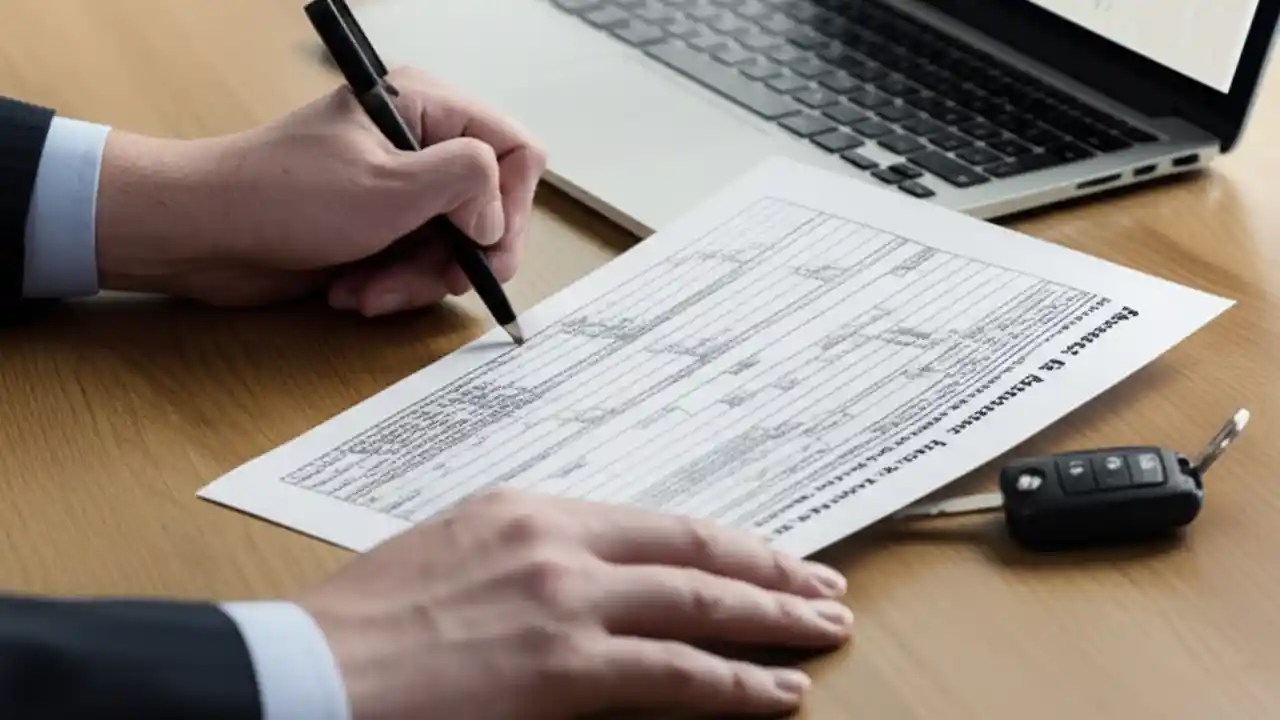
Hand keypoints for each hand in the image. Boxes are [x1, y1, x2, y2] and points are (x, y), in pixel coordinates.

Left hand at [95, 67, 546, 315]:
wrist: (202, 235)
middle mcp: (419, 144)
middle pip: (488, 210)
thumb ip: (466, 182)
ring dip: (416, 280)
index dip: (511, 205)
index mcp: (425, 109)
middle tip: (438, 282)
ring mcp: (399, 189)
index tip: (481, 244)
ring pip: (454, 248)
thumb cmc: (282, 198)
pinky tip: (352, 291)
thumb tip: (496, 214)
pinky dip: (392, 286)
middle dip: (457, 257)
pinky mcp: (380, 228)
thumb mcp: (389, 187)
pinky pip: (419, 266)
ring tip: (369, 290)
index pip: (515, 151)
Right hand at [299, 489, 852, 719]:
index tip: (764, 553)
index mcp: (530, 509)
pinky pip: (677, 674)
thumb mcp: (452, 554)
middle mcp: (560, 542)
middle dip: (770, 571)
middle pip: (695, 551)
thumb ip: (527, 555)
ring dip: (772, 619)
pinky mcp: (565, 667)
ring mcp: (567, 601)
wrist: (309, 669)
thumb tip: (586, 578)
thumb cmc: (366, 623)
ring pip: (701, 604)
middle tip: (823, 584)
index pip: (655, 522)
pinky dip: (737, 684)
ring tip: (823, 628)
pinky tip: (777, 691)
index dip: (722, 540)